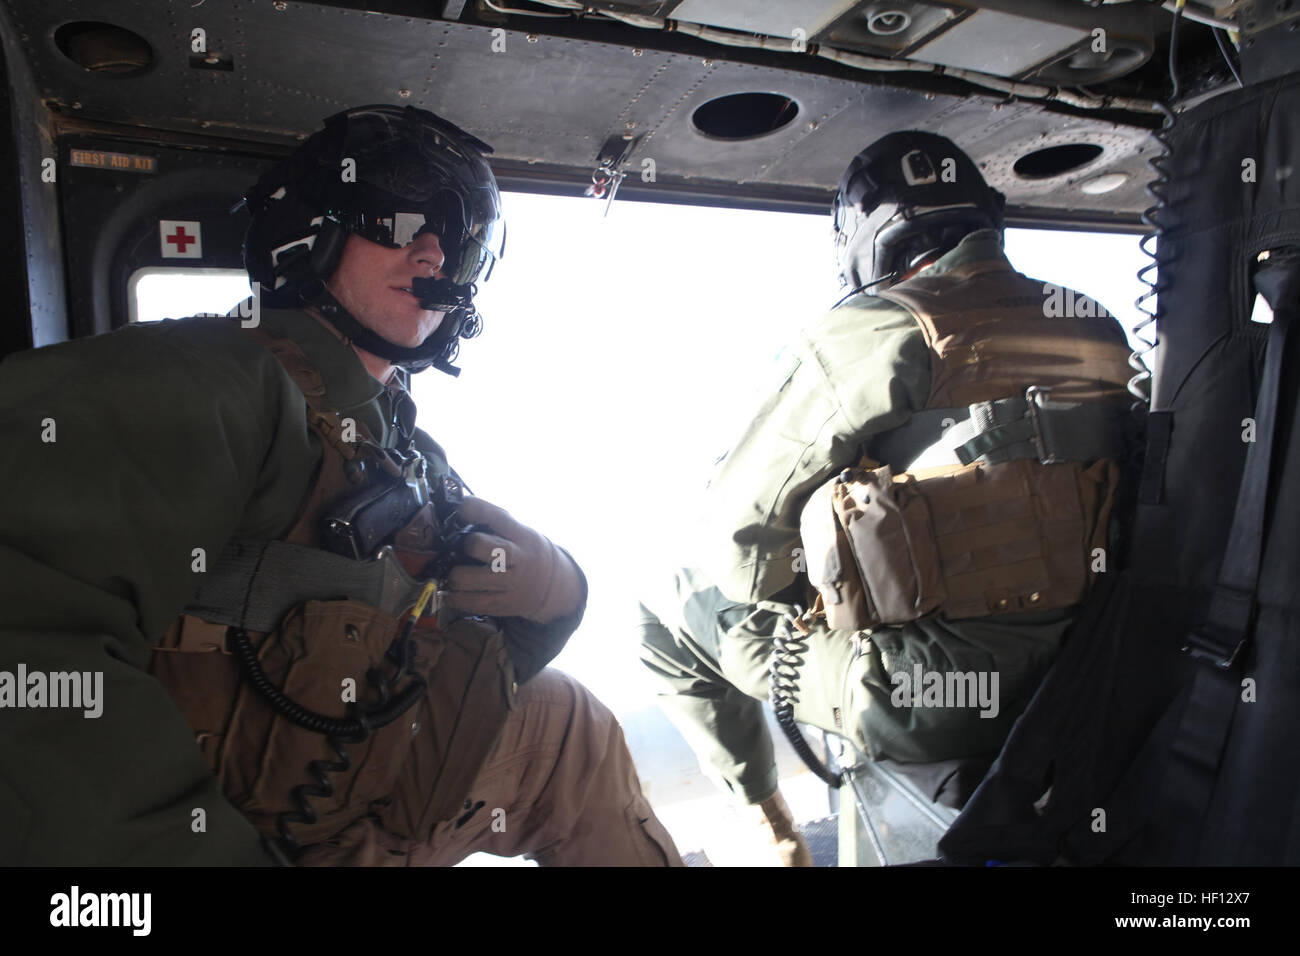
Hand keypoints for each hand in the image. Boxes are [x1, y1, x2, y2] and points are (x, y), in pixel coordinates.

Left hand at [440, 496, 583, 623]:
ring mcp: (510, 584)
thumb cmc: (525, 552)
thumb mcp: (519, 532)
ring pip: (466, 579)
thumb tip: (457, 509)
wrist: (552, 585)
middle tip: (461, 549)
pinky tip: (450, 592)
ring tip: (454, 574)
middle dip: (465, 545)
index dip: (472, 508)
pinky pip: (469, 603)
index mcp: (521, 536)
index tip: (460, 507)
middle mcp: (517, 559)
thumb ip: (493, 521)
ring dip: (453, 575)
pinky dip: (453, 598)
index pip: (495, 516)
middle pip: (479, 546)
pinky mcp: (503, 605)